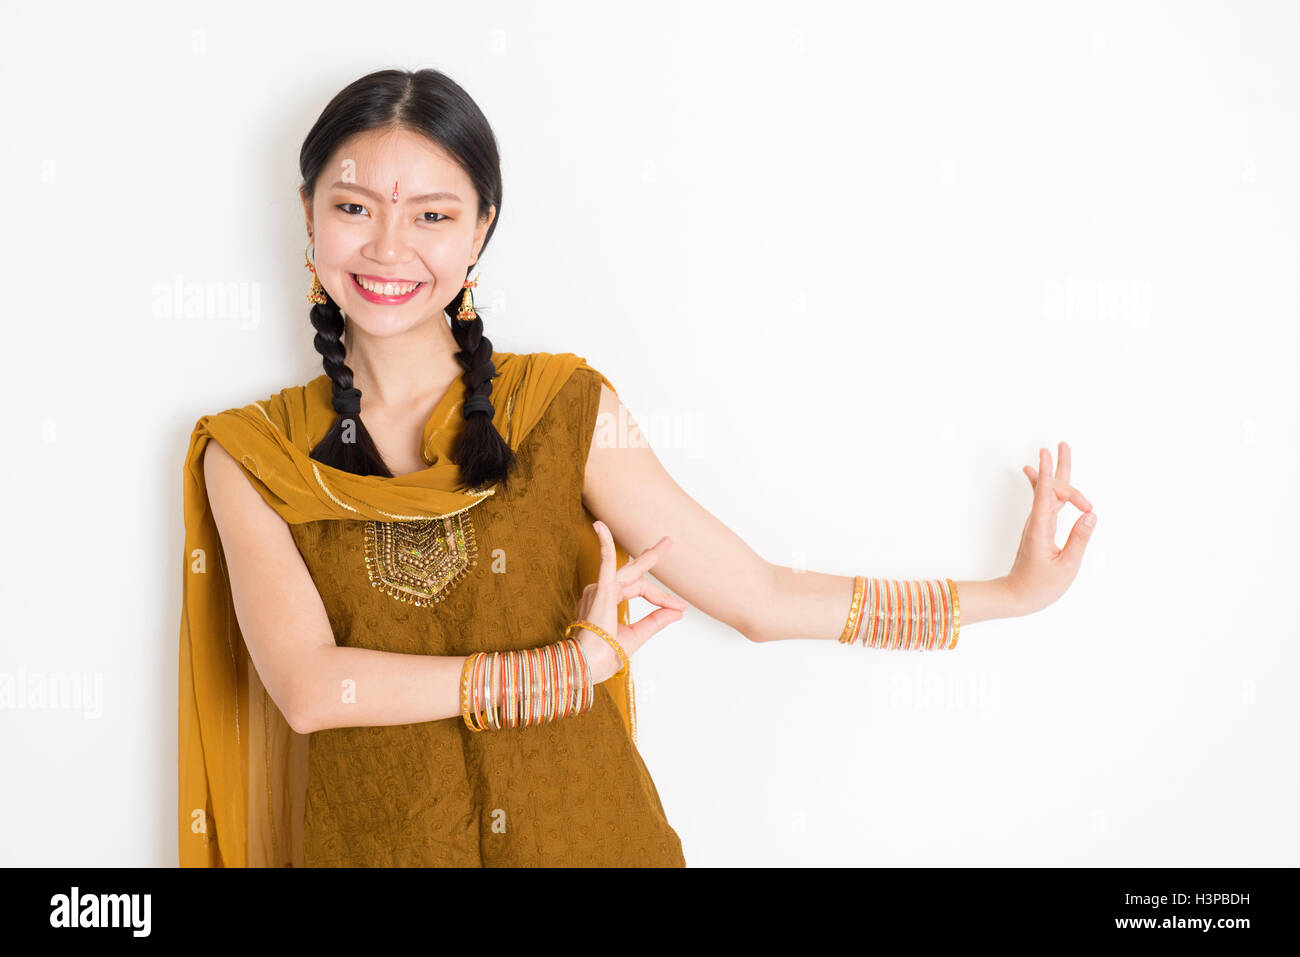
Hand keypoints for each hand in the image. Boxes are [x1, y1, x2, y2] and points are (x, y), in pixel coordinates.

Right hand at [574, 520, 688, 683]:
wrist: (589, 666)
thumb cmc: (605, 655)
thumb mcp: (638, 635)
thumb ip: (656, 621)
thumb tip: (678, 612)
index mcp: (607, 601)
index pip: (639, 590)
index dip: (662, 598)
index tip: (682, 607)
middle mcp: (601, 592)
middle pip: (636, 576)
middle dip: (652, 558)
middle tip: (668, 542)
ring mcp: (600, 589)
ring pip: (632, 571)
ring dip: (650, 556)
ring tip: (666, 543)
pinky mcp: (601, 590)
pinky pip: (605, 562)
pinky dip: (605, 545)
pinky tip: (600, 528)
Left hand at [1004, 442, 1096, 615]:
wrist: (1017, 595)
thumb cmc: (1040, 585)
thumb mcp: (1066, 566)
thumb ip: (1079, 540)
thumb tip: (1091, 515)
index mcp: (1041, 529)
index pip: (1046, 496)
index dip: (1049, 474)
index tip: (1049, 455)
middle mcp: (1036, 521)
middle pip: (1049, 489)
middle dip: (1058, 467)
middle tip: (1062, 445)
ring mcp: (1037, 523)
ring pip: (1047, 493)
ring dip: (1053, 472)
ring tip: (1054, 452)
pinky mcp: (1039, 528)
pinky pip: (1044, 502)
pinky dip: (1045, 487)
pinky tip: (1037, 475)